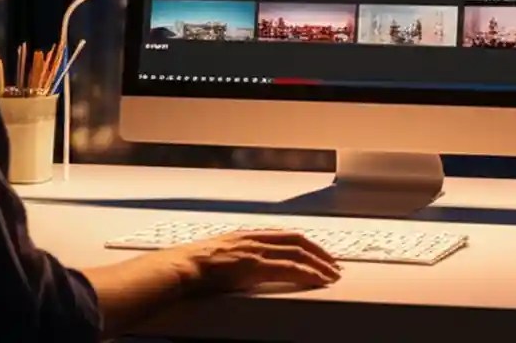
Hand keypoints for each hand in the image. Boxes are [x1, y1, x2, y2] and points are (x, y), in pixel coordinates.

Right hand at [163, 230, 341, 293]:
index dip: (307, 244)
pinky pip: (289, 268)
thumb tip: (244, 266)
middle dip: (320, 252)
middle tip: (334, 265)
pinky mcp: (254, 266)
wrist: (181, 267)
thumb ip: (237, 256)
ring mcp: (256, 251)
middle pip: (298, 240)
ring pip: (298, 253)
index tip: (320, 253)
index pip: (286, 235)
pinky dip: (308, 273)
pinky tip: (318, 280)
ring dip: (319, 264)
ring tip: (332, 275)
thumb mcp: (220, 254)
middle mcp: (255, 238)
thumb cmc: (193, 266)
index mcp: (248, 235)